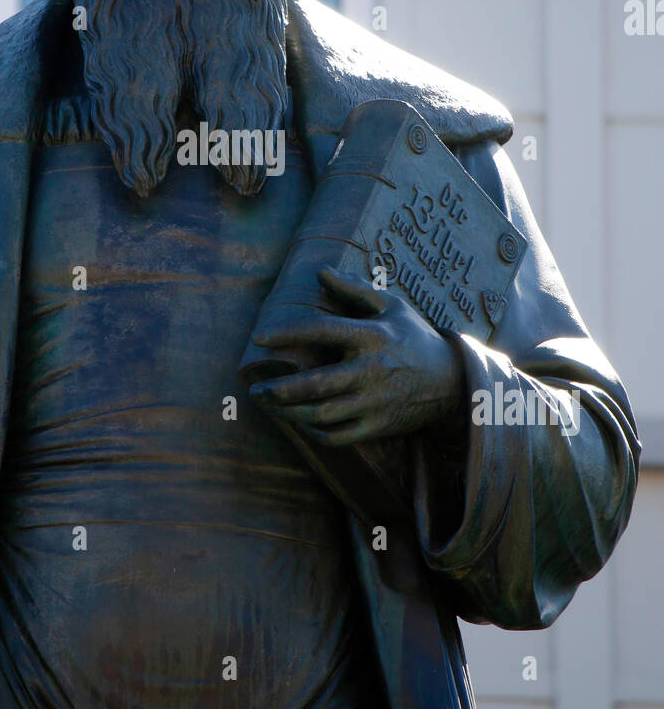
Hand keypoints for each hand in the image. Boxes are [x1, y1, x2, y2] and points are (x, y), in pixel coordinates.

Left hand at [249, 265, 464, 443]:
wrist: (453, 381)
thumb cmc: (414, 338)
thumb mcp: (391, 306)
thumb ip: (355, 289)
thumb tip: (321, 272)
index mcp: (372, 336)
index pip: (322, 331)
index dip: (287, 334)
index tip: (258, 339)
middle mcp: (372, 370)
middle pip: (316, 384)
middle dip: (279, 390)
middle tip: (255, 390)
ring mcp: (375, 401)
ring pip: (323, 414)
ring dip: (289, 413)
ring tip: (268, 407)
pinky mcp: (379, 425)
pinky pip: (339, 435)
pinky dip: (315, 432)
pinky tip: (300, 422)